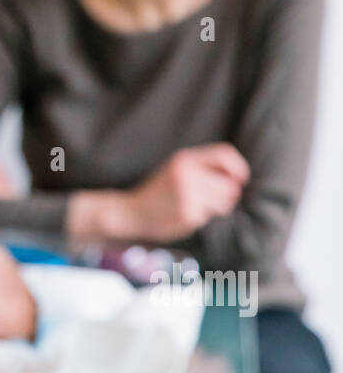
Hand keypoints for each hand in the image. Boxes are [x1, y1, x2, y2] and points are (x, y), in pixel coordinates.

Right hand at [122, 143, 249, 240]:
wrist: (131, 211)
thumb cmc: (159, 190)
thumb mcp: (176, 169)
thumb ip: (204, 168)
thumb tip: (239, 180)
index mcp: (184, 159)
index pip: (224, 154)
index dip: (239, 167)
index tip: (241, 178)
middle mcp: (187, 175)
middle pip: (228, 183)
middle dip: (228, 193)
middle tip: (214, 199)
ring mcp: (187, 195)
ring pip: (223, 202)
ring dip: (217, 206)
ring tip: (196, 206)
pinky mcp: (187, 215)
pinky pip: (209, 216)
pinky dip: (201, 217)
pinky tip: (183, 215)